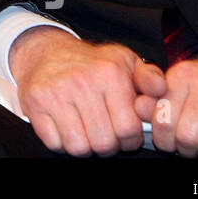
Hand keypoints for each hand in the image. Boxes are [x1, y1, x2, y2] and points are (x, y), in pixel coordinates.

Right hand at [10, 26, 146, 155]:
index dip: (129, 139)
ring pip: (79, 147)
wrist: (46, 51)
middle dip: (107, 145)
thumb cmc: (90, 63)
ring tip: (85, 130)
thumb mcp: (124, 62)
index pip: (128, 130)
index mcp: (110, 73)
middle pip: (104, 143)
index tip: (124, 133)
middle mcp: (83, 81)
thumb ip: (150, 78)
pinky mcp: (36, 103)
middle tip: (103, 132)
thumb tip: (162, 91)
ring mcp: (56, 93)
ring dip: (84, 145)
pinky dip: (61, 142)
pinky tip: (65, 126)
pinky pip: (54, 144)